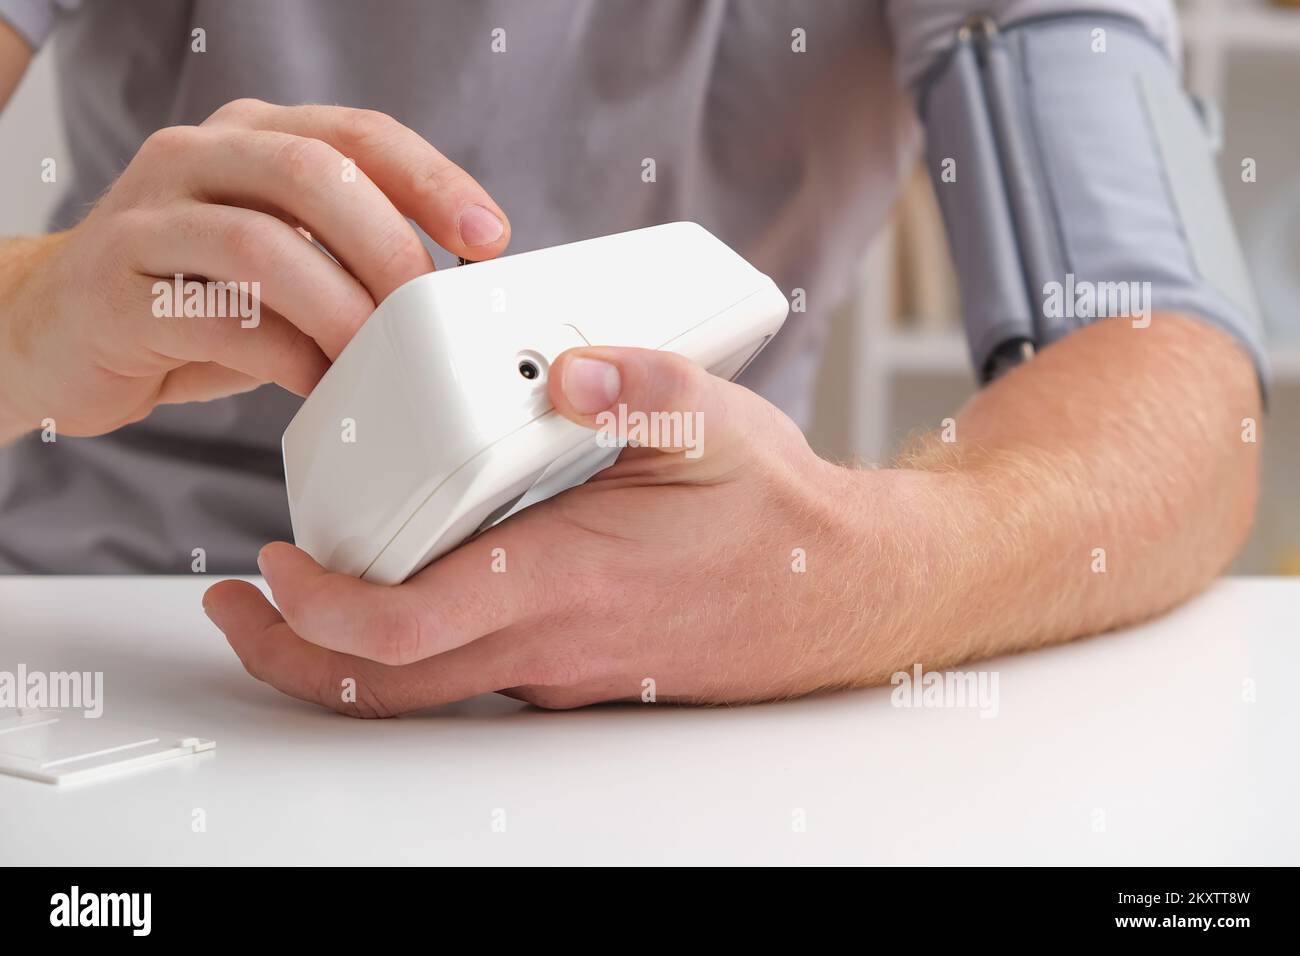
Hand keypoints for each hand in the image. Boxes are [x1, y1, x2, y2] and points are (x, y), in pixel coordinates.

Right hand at [0, 99, 509, 438]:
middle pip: (314, 174)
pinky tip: (318, 383)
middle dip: (390, 247)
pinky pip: (216, 320)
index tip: (490, 237)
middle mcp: (196, 159)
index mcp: (253, 139)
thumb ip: (349, 260)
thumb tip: (451, 298)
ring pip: (263, 243)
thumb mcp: (285, 263)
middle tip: (429, 312)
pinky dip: (285, 358)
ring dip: (340, 309)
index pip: (358, 133)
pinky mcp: (114, 291)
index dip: (433, 181)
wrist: (59, 332)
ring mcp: (147, 219)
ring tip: (378, 356)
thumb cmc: (194, 300)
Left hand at [203, 347, 952, 714]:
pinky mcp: (575, 667)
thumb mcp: (716, 424)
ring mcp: (559, 666)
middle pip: (381, 687)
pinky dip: (416, 641)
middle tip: (241, 603)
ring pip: (422, 688)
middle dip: (290, 652)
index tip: (275, 562)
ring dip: (346, 651)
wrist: (842, 592)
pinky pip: (473, 671)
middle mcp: (547, 641)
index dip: (314, 609)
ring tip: (306, 588)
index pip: (401, 629)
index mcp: (561, 580)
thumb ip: (636, 383)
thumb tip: (561, 366)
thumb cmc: (779, 516)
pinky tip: (421, 578)